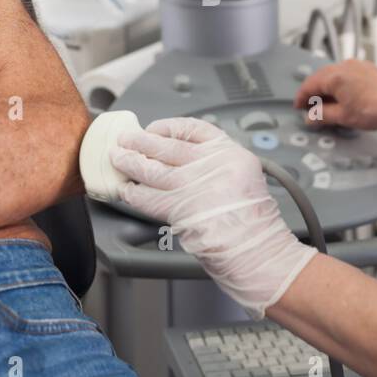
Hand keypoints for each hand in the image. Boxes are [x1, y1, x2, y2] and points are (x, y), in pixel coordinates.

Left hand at [110, 116, 315, 318]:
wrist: (259, 249)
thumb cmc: (253, 222)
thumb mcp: (244, 176)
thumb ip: (215, 163)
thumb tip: (180, 159)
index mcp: (229, 152)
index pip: (192, 128)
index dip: (168, 126)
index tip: (155, 128)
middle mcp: (210, 164)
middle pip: (166, 146)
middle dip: (141, 141)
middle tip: (125, 139)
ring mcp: (193, 186)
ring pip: (151, 168)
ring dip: (130, 162)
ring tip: (117, 158)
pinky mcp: (178, 209)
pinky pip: (146, 197)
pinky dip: (132, 193)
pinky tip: (125, 189)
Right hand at [294, 59, 376, 129]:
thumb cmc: (374, 111)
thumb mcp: (343, 117)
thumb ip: (322, 115)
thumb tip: (310, 117)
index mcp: (334, 76)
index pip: (310, 85)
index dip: (301, 97)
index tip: (298, 107)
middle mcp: (344, 66)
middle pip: (320, 77)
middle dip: (313, 92)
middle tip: (310, 107)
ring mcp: (357, 65)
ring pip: (333, 74)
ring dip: (326, 87)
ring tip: (326, 103)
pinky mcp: (367, 68)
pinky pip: (346, 73)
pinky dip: (339, 83)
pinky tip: (343, 96)